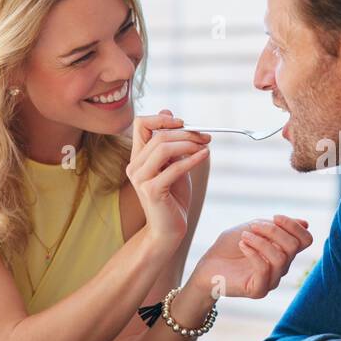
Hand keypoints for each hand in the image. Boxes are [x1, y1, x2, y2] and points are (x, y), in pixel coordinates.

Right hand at [127, 110, 209, 245]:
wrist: (169, 229)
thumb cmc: (173, 197)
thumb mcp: (173, 165)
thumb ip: (170, 143)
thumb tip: (168, 112)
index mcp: (138, 157)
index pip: (140, 124)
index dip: (161, 118)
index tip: (184, 123)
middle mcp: (135, 166)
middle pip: (158, 136)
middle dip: (186, 133)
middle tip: (206, 137)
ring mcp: (141, 179)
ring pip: (163, 148)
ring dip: (189, 144)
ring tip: (205, 146)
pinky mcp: (152, 191)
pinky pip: (174, 168)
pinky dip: (192, 159)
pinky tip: (205, 155)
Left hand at [190, 215, 312, 299]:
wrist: (207, 266)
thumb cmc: (229, 247)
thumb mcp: (253, 228)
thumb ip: (277, 226)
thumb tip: (305, 223)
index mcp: (284, 252)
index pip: (306, 240)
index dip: (294, 226)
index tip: (275, 217)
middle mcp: (282, 268)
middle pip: (294, 246)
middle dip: (273, 231)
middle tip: (253, 226)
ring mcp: (272, 280)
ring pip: (281, 258)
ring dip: (261, 241)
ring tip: (244, 236)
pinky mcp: (258, 290)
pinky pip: (265, 270)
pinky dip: (253, 252)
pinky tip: (242, 245)